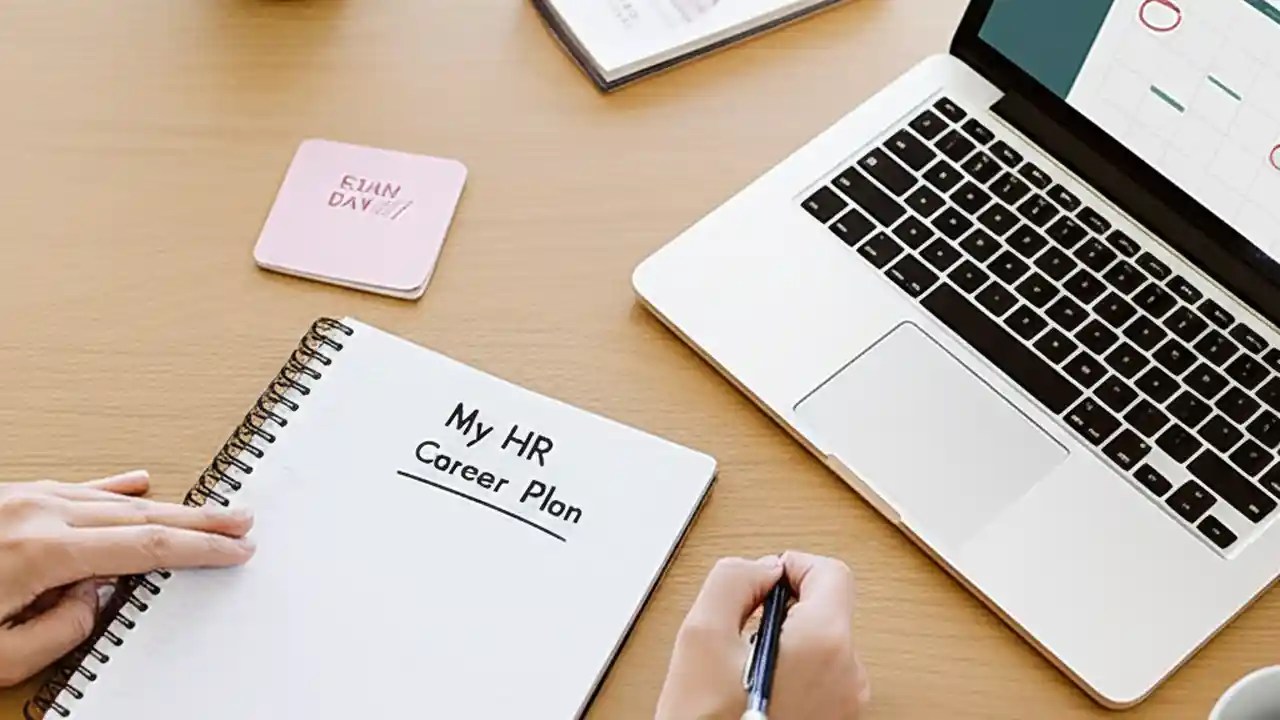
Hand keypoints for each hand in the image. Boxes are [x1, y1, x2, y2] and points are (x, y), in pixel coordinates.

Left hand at [0, 471, 254, 686]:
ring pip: (110, 500)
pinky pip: (73, 487)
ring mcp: (23, 500)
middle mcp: (37, 514)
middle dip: (199, 521)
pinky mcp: (9, 497)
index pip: (145, 546)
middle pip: (140, 515)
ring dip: (164, 506)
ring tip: (202, 512)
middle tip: (240, 521)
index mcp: (40, 551)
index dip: (199, 548)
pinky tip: (136, 484)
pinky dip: (112, 488)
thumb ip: (61, 633)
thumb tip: (96, 599)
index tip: (233, 549)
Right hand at [655, 552, 867, 719]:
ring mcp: (847, 706)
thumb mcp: (700, 637)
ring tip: (742, 671)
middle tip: (739, 630)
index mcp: (825, 643)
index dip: (792, 565)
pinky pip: (821, 682)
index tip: (762, 578)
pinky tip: (754, 694)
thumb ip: (731, 580)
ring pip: (822, 648)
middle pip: (827, 611)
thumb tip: (758, 569)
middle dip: (782, 610)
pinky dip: (792, 677)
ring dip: (785, 646)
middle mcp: (849, 675)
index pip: (831, 572)